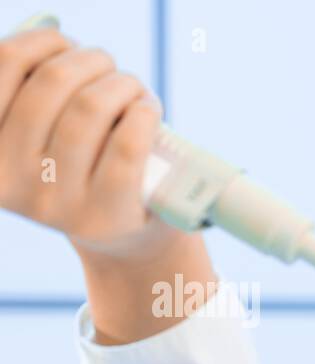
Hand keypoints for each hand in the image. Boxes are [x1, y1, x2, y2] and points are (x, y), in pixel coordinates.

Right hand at [0, 24, 180, 259]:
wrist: (122, 233)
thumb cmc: (81, 162)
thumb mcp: (41, 128)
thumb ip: (32, 85)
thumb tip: (47, 26)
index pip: (4, 65)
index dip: (42, 42)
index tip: (64, 44)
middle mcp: (9, 177)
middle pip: (53, 83)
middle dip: (90, 60)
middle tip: (107, 65)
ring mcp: (56, 203)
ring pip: (89, 108)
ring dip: (120, 82)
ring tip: (131, 86)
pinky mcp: (104, 215)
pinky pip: (126, 145)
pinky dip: (142, 113)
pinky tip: (147, 108)